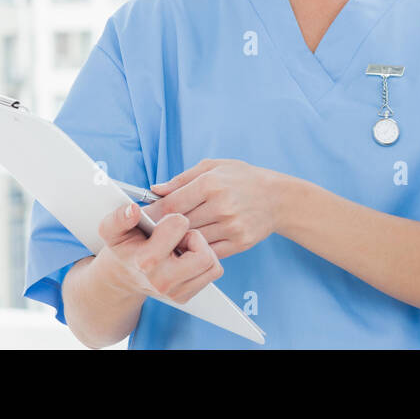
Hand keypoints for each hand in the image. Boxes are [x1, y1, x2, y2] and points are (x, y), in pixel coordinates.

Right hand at [93, 203, 221, 304]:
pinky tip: (187, 258)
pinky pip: (212, 272)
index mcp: (146, 261)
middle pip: (203, 254)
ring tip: (182, 248)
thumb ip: (119, 217)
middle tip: (178, 238)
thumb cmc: (124, 248)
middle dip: (194, 238)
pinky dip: (205, 261)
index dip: (175, 220)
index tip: (163, 225)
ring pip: (212, 264)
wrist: (123, 276)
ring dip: (202, 250)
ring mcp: (175, 293)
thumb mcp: (113, 230)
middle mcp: (162, 282)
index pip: (180, 226)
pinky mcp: (185, 297)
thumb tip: (133, 210)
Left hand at [147, 159, 286, 258]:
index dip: (152, 213)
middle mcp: (221, 205)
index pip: (171, 204)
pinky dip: (196, 250)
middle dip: (161, 229)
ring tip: (168, 239)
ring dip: (177, 242)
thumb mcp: (213, 167)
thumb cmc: (243, 178)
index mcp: (211, 183)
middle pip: (179, 224)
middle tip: (148, 232)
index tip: (141, 218)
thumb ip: (182, 179)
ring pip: (192, 240)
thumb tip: (155, 190)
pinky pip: (209, 252)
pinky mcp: (239, 243)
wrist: (277, 197)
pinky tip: (190, 246)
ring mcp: (231, 226)